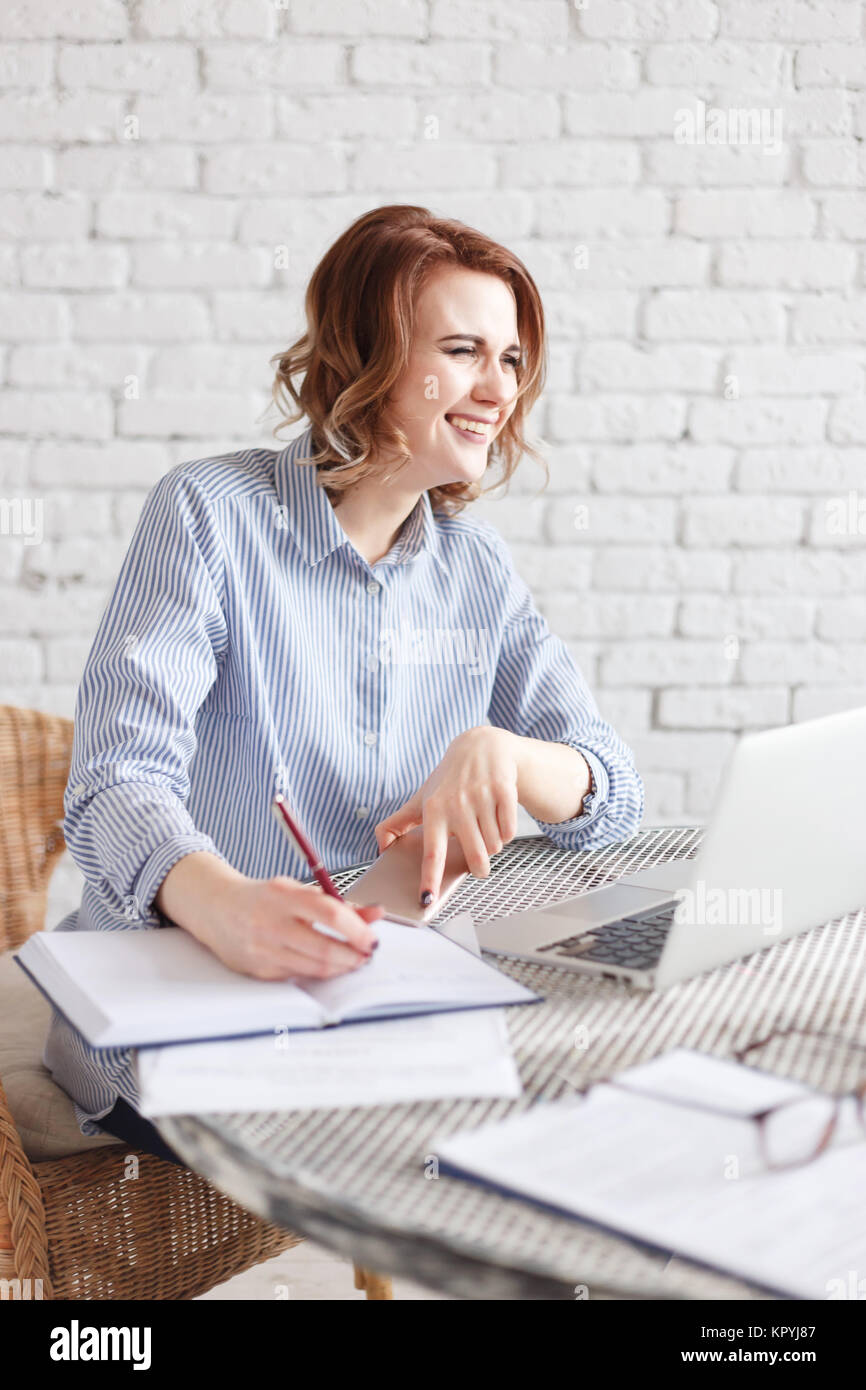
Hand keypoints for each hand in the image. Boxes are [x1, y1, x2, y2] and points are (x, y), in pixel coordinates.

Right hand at [192, 875, 384, 981]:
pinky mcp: (259, 970)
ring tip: (353, 959)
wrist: (216, 908)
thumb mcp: (298, 891)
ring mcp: (262, 949)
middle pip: (324, 948)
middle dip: (354, 956)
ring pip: (314, 967)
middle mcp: (270, 922)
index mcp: (283, 895)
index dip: (357, 930)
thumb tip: (376, 914)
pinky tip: (326, 964)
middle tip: (367, 954)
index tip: (372, 938)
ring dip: (341, 967)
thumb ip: (338, 902)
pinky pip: (299, 975)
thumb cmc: (264, 898)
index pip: (330, 913)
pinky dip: (319, 972)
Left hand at [374, 727, 520, 904]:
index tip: (426, 900)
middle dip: (480, 868)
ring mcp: (481, 797)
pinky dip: (506, 832)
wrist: (481, 747)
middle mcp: (457, 805)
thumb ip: (397, 824)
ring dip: (492, 845)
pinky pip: (510, 832)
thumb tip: (381, 849)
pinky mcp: (504, 791)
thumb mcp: (421, 799)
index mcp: (433, 811)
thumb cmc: (448, 780)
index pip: (430, 854)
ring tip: (484, 828)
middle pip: (475, 858)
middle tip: (478, 866)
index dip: (429, 880)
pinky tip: (497, 818)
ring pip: (494, 846)